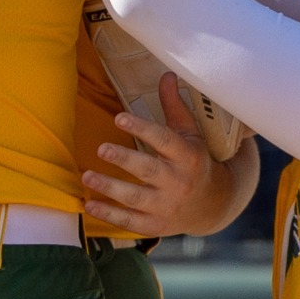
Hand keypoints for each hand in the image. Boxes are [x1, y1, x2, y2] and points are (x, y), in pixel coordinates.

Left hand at [81, 76, 234, 237]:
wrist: (213, 206)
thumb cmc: (195, 162)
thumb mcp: (190, 135)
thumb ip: (174, 107)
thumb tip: (166, 74)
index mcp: (187, 156)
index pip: (164, 140)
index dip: (142, 129)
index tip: (119, 118)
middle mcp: (178, 182)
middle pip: (149, 170)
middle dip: (125, 160)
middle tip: (101, 149)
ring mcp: (166, 206)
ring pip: (136, 198)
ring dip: (110, 188)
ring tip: (86, 177)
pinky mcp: (156, 224)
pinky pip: (130, 221)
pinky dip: (109, 215)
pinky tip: (89, 205)